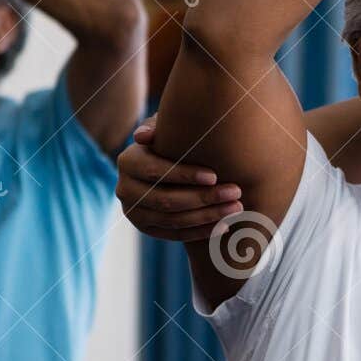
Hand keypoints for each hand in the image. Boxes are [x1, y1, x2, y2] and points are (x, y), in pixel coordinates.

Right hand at [115, 113, 243, 241]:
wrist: (164, 163)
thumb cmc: (170, 138)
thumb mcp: (165, 126)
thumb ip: (157, 126)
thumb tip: (142, 137)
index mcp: (127, 162)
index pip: (156, 171)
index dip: (184, 175)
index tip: (214, 176)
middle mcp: (125, 189)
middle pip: (166, 199)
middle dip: (203, 198)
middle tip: (235, 192)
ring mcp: (133, 212)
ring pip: (173, 220)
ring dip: (208, 216)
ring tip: (236, 208)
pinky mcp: (147, 228)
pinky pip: (175, 234)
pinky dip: (201, 231)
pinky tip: (224, 226)